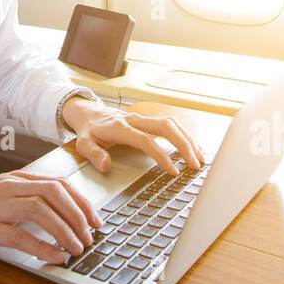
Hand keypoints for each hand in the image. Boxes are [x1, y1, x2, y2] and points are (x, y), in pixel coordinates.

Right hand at [0, 170, 102, 263]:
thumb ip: (22, 197)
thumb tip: (54, 212)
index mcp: (14, 180)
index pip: (57, 184)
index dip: (81, 201)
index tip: (95, 219)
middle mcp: (8, 188)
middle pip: (54, 193)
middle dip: (79, 215)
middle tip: (91, 236)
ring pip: (41, 210)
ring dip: (65, 230)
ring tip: (77, 248)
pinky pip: (20, 236)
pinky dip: (43, 247)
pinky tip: (55, 257)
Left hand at [64, 99, 203, 174]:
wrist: (88, 113)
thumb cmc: (89, 131)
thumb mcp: (83, 144)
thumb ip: (93, 154)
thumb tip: (105, 165)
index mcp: (120, 128)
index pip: (146, 141)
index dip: (161, 155)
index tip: (173, 171)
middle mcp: (135, 120)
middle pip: (165, 127)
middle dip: (183, 144)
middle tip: (195, 164)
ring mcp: (143, 119)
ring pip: (171, 123)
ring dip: (187, 139)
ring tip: (200, 158)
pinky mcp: (148, 120)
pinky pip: (170, 124)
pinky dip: (184, 134)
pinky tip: (193, 147)